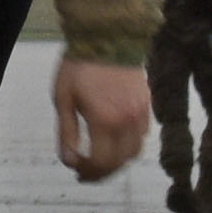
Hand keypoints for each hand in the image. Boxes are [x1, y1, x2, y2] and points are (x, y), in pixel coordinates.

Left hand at [55, 55, 150, 181]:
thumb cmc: (79, 68)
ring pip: (135, 151)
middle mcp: (128, 121)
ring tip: (98, 161)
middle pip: (120, 161)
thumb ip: (67, 133)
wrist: (108, 39)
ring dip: (117, 161)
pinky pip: (142, 135)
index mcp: (105, 120)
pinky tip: (113, 142)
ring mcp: (142, 113)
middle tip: (85, 173)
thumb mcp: (63, 100)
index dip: (89, 172)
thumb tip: (69, 160)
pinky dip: (128, 145)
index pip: (101, 161)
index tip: (76, 171)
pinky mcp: (148, 105)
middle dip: (102, 172)